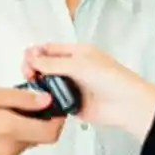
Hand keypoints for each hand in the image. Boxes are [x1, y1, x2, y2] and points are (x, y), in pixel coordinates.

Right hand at [0, 87, 64, 154]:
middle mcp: (10, 149)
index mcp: (9, 128)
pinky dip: (10, 139)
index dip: (57, 118)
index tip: (54, 107)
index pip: (51, 131)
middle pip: (40, 136)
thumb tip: (45, 100)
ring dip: (22, 129)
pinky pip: (14, 150)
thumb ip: (21, 97)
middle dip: (36, 120)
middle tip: (20, 105)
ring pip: (27, 142)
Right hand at [23, 43, 154, 140]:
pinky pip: (54, 102)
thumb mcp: (79, 64)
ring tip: (36, 88)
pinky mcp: (72, 104)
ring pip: (47, 84)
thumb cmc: (114, 80)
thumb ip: (53, 62)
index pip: (49, 49)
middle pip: (45, 66)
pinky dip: (47, 101)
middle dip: (34, 69)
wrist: (127, 105)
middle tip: (30, 75)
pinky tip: (44, 100)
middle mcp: (73, 69)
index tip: (27, 60)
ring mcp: (72, 86)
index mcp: (77, 53)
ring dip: (39, 86)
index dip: (35, 53)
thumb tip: (33, 58)